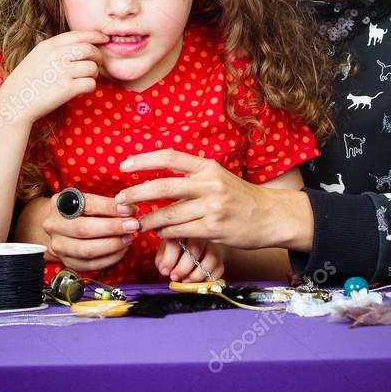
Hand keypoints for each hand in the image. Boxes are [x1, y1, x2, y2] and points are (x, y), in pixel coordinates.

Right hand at [0, 31, 108, 124]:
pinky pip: (90, 84)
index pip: (79, 35)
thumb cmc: (26, 82)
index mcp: (48, 45)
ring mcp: (62, 72)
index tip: (104, 39)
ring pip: (92, 67)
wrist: (14, 103)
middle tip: (97, 63)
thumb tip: (82, 47)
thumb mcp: (37, 57)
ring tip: (86, 78)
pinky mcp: (66, 89)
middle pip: (89, 49)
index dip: (95, 36)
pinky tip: (83, 89)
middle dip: (98, 56)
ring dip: (94, 74)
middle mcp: (56, 56)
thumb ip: (57, 49)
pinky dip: (91, 86)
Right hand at [42, 191, 139, 273]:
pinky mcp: (66, 262)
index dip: (109, 208)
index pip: (87, 205)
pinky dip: (108, 259)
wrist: (60, 228)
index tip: (129, 210)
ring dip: (112, 245)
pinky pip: (89, 265)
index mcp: (60, 203)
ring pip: (86, 250)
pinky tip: (122, 250)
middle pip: (84, 229)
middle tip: (132, 225)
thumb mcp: (88, 200)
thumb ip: (106, 204)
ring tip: (129, 238)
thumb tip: (130, 209)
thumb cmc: (80, 211)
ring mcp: (58, 246)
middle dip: (112, 228)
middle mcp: (54, 225)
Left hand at [115, 150, 278, 248]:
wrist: (270, 215)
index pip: (170, 157)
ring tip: (137, 223)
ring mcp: (212, 207)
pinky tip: (159, 233)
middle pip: (163, 187)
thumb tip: (158, 181)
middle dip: (136, 194)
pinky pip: (181, 231)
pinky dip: (166, 233)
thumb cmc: (240, 197)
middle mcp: (209, 184)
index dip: (144, 160)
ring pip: (169, 214)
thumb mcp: (218, 177)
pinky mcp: (214, 228)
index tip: (124, 165)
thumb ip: (193, 178)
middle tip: (120, 201)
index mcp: (208, 166)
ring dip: (149, 220)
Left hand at [155, 238, 224, 282]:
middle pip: (195, 248)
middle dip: (183, 267)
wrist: (198, 243)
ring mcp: (213, 244)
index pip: (177, 239)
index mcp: (183, 228)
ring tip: (186, 280)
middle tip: (174, 277)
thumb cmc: (179, 245)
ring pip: (211, 259)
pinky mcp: (221, 256)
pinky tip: (198, 281)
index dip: (169, 258)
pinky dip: (208, 278)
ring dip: (196, 275)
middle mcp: (200, 233)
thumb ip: (162, 257)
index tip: (164, 271)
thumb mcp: (166, 248)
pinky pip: (219, 268)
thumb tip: (164, 268)